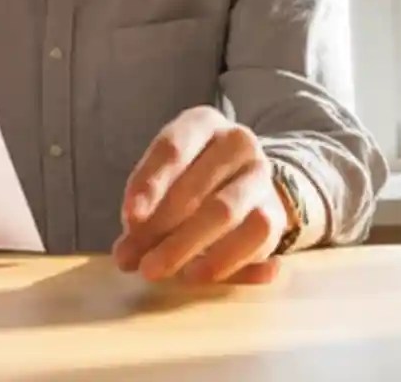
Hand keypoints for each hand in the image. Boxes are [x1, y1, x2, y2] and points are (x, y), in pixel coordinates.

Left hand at [112, 106, 289, 283]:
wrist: (244, 185)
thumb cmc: (187, 181)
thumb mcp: (161, 184)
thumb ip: (141, 216)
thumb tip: (125, 256)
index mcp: (202, 123)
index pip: (172, 149)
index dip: (149, 184)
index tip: (130, 218)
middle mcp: (237, 142)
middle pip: (195, 187)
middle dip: (160, 227)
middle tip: (134, 259)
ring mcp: (260, 176)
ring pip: (224, 212)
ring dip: (187, 246)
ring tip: (157, 271)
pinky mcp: (275, 212)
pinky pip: (253, 239)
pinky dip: (225, 260)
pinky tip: (195, 276)